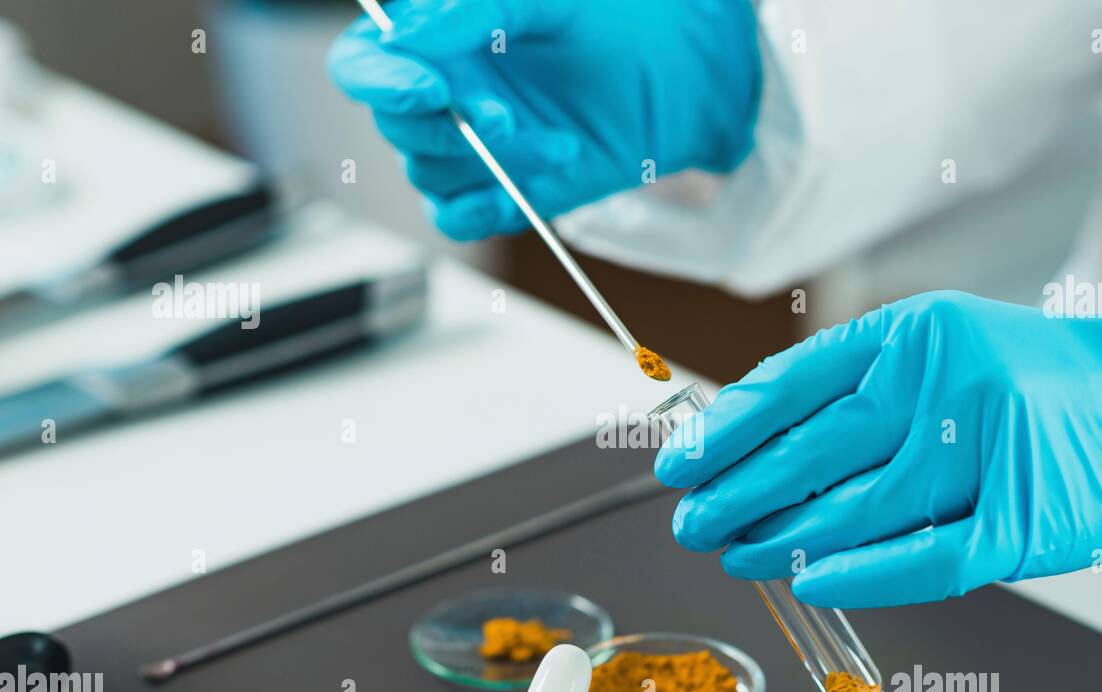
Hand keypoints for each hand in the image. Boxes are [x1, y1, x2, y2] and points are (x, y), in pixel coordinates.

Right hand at [328, 0, 760, 240]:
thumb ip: (476, 6)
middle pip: (397, 126)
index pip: (366, 62)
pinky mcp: (507, 189)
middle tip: (510, 119)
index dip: (382, 81)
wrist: (694, 78)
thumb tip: (409, 34)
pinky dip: (477, 213)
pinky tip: (519, 191)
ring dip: (492, 166)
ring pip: (432, 174)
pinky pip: (457, 219)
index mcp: (443, 33)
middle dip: (451, 129)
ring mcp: (476, 144)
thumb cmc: (629, 17)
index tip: (432, 89)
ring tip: (558, 143)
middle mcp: (449, 89)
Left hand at [655, 291, 1101, 607]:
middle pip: (811, 453)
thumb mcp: (941, 351)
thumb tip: (751, 439)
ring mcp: (988, 451)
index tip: (680, 463)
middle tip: (694, 522)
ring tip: (738, 554)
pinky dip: (860, 575)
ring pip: (854, 510)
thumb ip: (856, 388)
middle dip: (736, 494)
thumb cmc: (1037, 383)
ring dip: (782, 541)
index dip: (726, 431)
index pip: (792, 385)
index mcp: (916, 333)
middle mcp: (947, 382)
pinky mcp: (1023, 522)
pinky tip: (809, 583)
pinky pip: (921, 558)